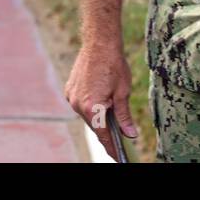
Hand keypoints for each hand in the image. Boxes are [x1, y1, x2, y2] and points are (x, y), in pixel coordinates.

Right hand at [65, 42, 137, 159]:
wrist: (99, 42)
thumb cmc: (113, 65)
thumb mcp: (123, 92)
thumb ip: (124, 116)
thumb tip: (130, 134)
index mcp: (92, 107)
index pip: (103, 135)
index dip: (112, 148)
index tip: (119, 157)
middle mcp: (77, 104)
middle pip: (94, 125)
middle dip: (106, 130)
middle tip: (120, 137)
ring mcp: (71, 96)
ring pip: (87, 114)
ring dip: (98, 115)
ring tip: (111, 111)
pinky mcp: (70, 89)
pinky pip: (81, 104)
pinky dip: (91, 106)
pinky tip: (101, 100)